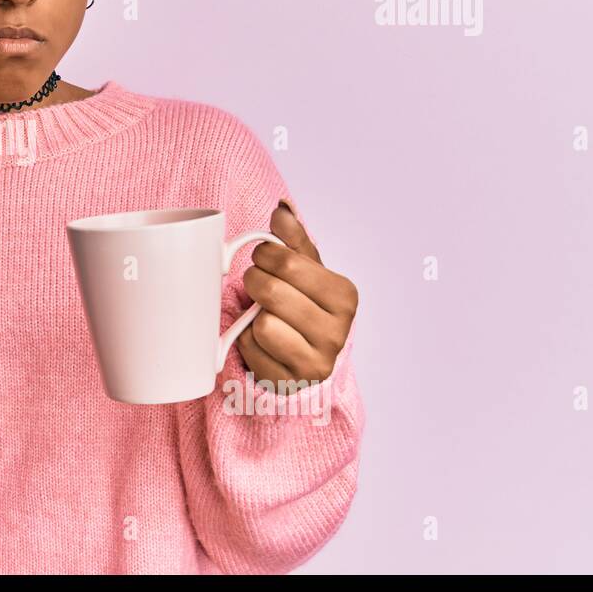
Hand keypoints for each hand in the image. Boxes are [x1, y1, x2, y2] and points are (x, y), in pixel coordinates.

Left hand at [233, 200, 357, 393]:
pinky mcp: (291, 383)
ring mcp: (317, 362)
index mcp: (345, 296)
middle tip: (258, 286)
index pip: (287, 261)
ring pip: (263, 323)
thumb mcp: (304, 271)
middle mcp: (339, 331)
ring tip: (264, 315)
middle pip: (271, 290)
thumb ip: (293, 239)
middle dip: (255, 282)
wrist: (303, 358)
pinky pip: (251, 349)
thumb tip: (282, 208)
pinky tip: (262, 342)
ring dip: (253, 316)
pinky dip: (247, 341)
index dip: (264, 256)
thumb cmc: (302, 306)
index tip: (264, 260)